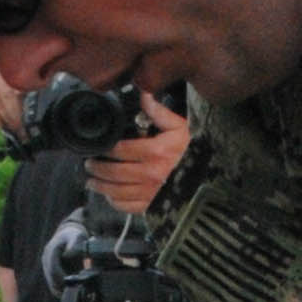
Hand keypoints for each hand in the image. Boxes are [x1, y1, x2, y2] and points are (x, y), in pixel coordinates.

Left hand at [86, 95, 189, 213]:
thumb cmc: (196, 152)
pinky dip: (115, 202)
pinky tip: (110, 197)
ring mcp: (151, 193)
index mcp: (155, 152)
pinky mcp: (154, 207)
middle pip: (114, 172)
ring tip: (92, 182)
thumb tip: (144, 94)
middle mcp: (150, 174)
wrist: (213, 178)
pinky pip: (128, 207)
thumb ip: (159, 112)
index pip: (120, 150)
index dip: (106, 149)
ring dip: (101, 186)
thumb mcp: (180, 127)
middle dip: (98, 168)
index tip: (99, 147)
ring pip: (117, 191)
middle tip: (89, 165)